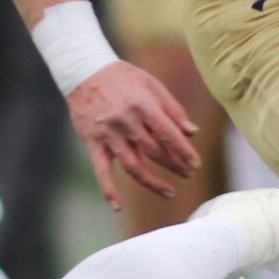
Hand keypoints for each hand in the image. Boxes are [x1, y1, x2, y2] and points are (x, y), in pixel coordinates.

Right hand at [67, 59, 200, 207]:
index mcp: (142, 104)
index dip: (183, 151)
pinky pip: (100, 171)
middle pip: (154, 151)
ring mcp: (108, 134)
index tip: (196, 164)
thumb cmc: (123, 77)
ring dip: (152, 182)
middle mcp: (125, 121)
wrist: (83, 72)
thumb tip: (192, 132)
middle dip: (174, 165)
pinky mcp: (92, 143)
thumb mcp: (151, 84)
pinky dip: (108, 189)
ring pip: (132, 165)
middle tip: (188, 174)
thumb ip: (172, 109)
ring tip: (169, 192)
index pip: (168, 133)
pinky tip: (118, 206)